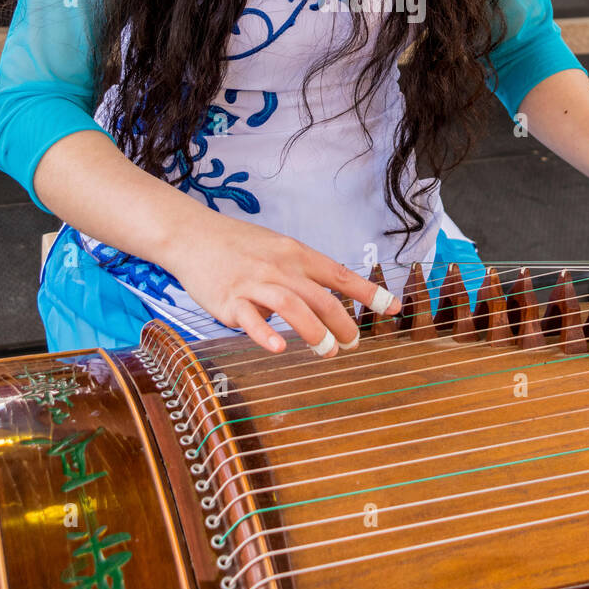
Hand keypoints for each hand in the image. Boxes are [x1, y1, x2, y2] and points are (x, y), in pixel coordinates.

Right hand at [162, 208, 399, 355]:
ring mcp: (254, 283)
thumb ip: (302, 273)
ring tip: (328, 352)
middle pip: (321, 297)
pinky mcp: (230, 300)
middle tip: (353, 344)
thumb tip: (325, 303)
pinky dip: (265, 333)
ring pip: (292, 307)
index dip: (369, 292)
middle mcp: (280, 268)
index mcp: (296, 254)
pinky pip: (250, 319)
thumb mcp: (278, 248)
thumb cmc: (239, 245)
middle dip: (343, 323)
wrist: (193, 235)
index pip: (340, 275)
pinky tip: (278, 348)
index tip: (394, 307)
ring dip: (314, 332)